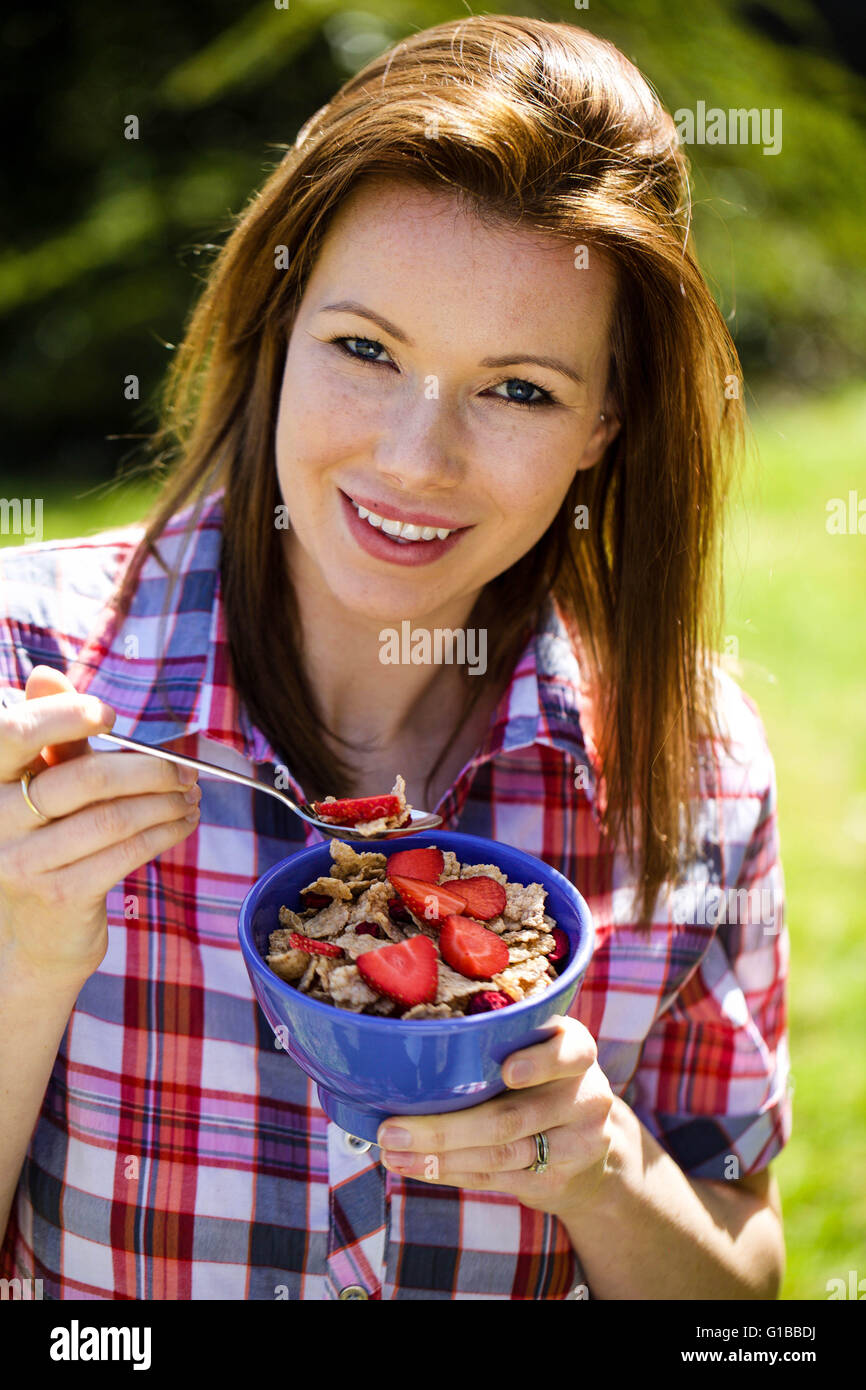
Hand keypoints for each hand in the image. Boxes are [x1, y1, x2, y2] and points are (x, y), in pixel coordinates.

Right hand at [0, 665, 201, 986]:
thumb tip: (45, 673)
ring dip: (165, 802)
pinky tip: (183, 823)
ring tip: (191, 795)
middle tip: (185, 769)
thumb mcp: (43, 791)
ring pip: (112, 816)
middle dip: (147, 768)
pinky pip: (126, 852)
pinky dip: (165, 832)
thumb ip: (52, 740)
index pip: (13, 734)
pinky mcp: (59, 895)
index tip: (109, 715)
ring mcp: (23, 862)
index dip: (63, 716)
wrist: (35, 942)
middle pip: (84, 777)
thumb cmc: (46, 849)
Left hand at [376, 1015, 616, 1219]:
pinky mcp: (555, 1180)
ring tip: (393, 1152)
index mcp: (576, 1049)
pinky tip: (416, 1166)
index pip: (569, 1051)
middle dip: (445, 1127)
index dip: (540, 1062)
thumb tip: (413, 1047)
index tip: (508, 1071)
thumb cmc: (541, 1079)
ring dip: (438, 1157)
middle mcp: (585, 1096)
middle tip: (392, 1129)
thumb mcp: (539, 1049)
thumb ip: (500, 1043)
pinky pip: (495, 1178)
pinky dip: (449, 1172)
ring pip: (499, 1154)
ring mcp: (576, 1144)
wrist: (587, 1144)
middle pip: (512, 1116)